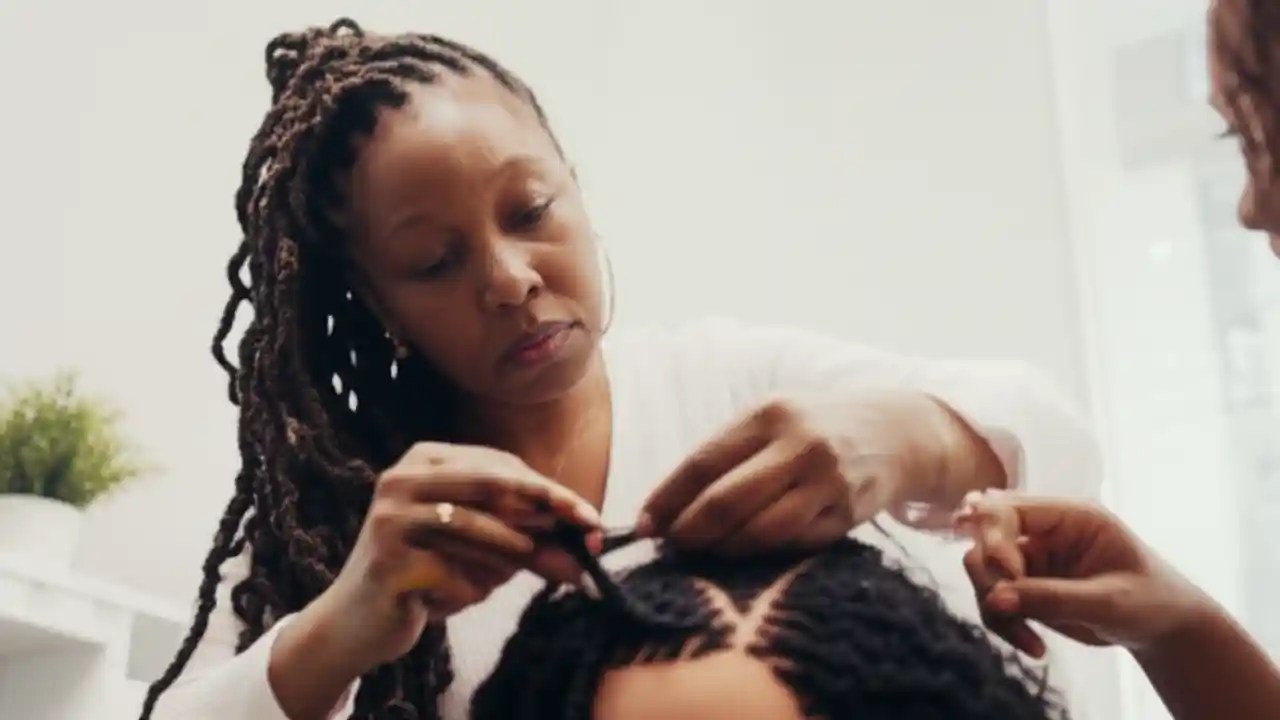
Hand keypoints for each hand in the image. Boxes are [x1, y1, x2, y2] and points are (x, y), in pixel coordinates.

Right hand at [311, 442, 601, 672]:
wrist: (359, 621)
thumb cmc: (430, 576)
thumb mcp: (484, 552)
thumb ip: (532, 541)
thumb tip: (590, 542)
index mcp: (425, 459)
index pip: (501, 466)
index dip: (550, 490)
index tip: (591, 516)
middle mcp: (403, 478)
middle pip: (492, 484)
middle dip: (546, 509)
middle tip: (587, 535)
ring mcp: (390, 518)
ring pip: (475, 527)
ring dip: (507, 556)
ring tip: (513, 572)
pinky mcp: (387, 561)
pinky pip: (454, 574)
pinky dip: (471, 590)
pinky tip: (460, 597)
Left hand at [638, 391, 945, 555]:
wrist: (898, 431)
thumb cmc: (816, 425)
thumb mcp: (773, 417)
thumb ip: (727, 451)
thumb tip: (668, 501)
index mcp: (769, 414)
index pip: (703, 463)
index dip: (667, 499)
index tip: (644, 525)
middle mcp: (800, 445)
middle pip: (726, 501)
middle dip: (688, 531)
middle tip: (670, 546)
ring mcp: (828, 482)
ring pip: (760, 531)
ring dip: (723, 549)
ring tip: (703, 553)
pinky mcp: (848, 515)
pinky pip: (794, 545)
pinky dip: (762, 554)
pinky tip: (745, 554)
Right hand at [956, 491, 1207, 656]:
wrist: (1164, 629)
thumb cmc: (1151, 602)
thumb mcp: (1109, 601)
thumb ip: (1052, 598)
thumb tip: (994, 599)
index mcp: (1070, 516)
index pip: (1007, 508)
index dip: (994, 538)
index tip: (1008, 576)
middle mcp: (1044, 531)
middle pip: (984, 539)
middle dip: (990, 578)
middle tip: (1010, 612)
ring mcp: (1031, 559)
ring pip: (983, 572)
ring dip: (995, 608)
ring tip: (1029, 642)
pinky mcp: (1025, 587)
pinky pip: (994, 601)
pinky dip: (1004, 625)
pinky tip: (1034, 647)